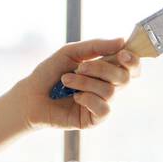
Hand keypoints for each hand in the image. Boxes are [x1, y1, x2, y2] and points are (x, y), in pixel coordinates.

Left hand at [15, 37, 140, 131]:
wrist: (30, 95)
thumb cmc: (49, 73)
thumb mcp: (71, 53)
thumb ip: (96, 46)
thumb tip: (122, 41)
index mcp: (105, 70)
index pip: (131, 67)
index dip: (132, 60)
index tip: (122, 53)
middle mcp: (107, 87)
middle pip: (125, 78)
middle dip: (102, 69)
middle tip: (80, 67)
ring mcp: (101, 104)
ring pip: (110, 91)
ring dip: (85, 82)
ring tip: (66, 81)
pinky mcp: (94, 120)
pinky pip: (104, 108)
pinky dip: (88, 99)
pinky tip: (74, 98)